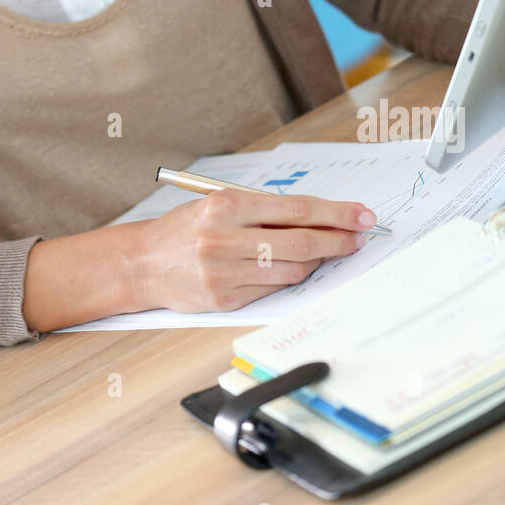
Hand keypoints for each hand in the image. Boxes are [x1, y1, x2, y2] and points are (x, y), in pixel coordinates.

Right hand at [134, 190, 374, 313]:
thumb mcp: (218, 205)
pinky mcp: (225, 299)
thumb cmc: (185, 230)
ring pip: (291, 269)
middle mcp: (225, 237)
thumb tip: (318, 216)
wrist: (142, 263)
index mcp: (226, 205)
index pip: (296, 209)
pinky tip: (294, 268)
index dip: (336, 213)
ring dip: (317, 261)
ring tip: (328, 252)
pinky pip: (272, 289)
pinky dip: (288, 277)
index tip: (362, 215)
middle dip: (338, 240)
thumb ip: (262, 211)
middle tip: (360, 238)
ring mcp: (225, 272)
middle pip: (301, 241)